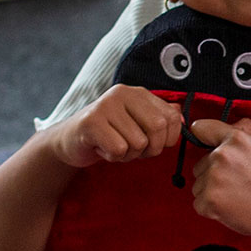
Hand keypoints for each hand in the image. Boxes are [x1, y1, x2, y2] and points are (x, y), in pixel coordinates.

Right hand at [49, 85, 181, 167]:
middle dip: (150, 149)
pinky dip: (113, 157)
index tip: (153, 144)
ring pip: (138, 142)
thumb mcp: (137, 125)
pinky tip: (102, 149)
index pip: (172, 118)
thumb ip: (160, 119)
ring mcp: (106, 105)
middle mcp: (123, 93)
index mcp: (138, 93)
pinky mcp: (91, 121)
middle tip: (133, 150)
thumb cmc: (109, 135)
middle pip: (158, 128)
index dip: (168, 139)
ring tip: (113, 146)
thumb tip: (181, 117)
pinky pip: (119, 149)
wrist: (69, 141)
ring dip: (129, 155)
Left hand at [188, 116, 250, 241]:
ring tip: (236, 196)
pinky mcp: (210, 200)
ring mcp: (214, 178)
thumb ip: (242, 128)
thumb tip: (222, 126)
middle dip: (212, 174)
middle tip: (237, 182)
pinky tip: (231, 208)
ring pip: (198, 185)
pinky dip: (211, 209)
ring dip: (212, 192)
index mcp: (235, 138)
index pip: (201, 128)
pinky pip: (199, 204)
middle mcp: (221, 155)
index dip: (203, 139)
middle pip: (199, 164)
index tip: (208, 148)